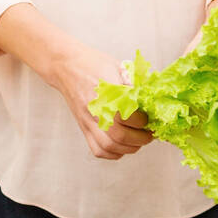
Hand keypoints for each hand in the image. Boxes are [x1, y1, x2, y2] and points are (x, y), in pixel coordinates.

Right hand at [47, 39, 153, 160]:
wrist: (67, 66)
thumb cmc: (93, 63)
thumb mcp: (118, 66)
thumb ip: (134, 83)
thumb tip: (151, 97)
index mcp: (106, 93)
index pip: (128, 116)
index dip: (142, 120)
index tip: (150, 118)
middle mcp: (96, 110)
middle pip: (120, 135)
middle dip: (140, 138)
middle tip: (150, 134)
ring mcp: (88, 121)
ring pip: (109, 146)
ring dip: (128, 148)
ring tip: (139, 141)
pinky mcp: (83, 127)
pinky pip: (97, 149)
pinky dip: (112, 153)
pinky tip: (123, 146)